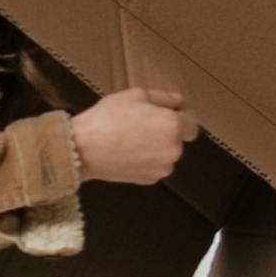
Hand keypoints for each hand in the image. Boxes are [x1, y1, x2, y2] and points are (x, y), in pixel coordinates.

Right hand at [74, 86, 192, 188]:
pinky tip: (126, 153)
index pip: (192, 125)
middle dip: (165, 132)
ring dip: (156, 148)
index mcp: (173, 127)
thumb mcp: (135, 95)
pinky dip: (145, 161)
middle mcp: (174, 150)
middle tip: (140, 124)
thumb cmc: (108, 117)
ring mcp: (162, 168)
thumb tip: (179, 102)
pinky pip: (154, 167)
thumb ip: (163, 98)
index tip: (162, 114)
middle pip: (177, 140)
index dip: (179, 118)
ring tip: (130, 139)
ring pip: (165, 154)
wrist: (83, 149)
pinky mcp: (149, 181)